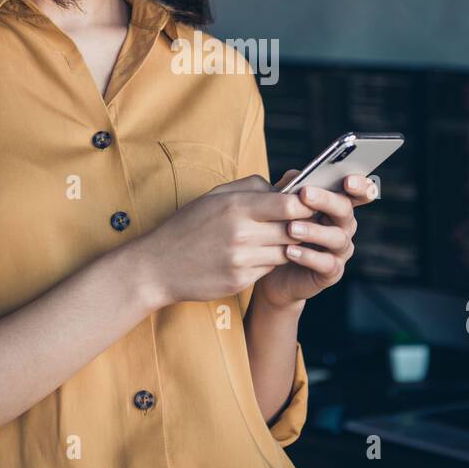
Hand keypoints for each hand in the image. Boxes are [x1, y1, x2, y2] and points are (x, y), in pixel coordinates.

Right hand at [126, 175, 315, 307]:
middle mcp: (241, 234)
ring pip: (286, 251)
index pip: (289, 205)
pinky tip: (261, 254)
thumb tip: (285, 186)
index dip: (306, 204)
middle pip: (293, 229)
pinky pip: (270, 268)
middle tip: (308, 221)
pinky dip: (271, 260)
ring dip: (289, 245)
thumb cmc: (187, 226)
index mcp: (235, 207)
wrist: (158, 267)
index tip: (310, 203)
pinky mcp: (241, 281)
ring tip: (284, 237)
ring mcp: (242, 260)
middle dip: (303, 225)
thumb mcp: (214, 197)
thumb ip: (252, 187)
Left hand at [253, 172, 378, 310]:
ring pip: (337, 237)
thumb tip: (296, 175)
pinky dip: (308, 256)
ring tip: (291, 228)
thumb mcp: (283, 207)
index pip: (358, 192)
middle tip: (306, 194)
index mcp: (337, 206)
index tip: (347, 180)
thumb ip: (291, 189)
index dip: (360, 186)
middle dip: (327, 200)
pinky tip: (290, 251)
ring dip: (313, 231)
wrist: (272, 269)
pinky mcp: (332, 272)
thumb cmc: (281, 231)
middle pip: (345, 210)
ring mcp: (340, 250)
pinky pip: (326, 263)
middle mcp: (344, 226)